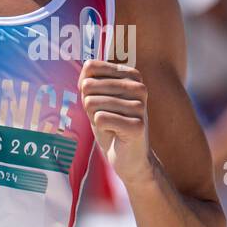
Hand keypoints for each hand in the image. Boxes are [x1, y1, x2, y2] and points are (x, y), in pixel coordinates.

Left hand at [79, 59, 152, 183]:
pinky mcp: (137, 125)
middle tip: (106, 118)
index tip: (101, 102)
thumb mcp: (96, 98)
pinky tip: (115, 134)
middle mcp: (139, 87)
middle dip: (90, 106)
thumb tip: (86, 76)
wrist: (129, 158)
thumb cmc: (111, 125)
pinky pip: (99, 118)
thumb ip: (88, 81)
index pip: (91, 68)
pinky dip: (100, 128)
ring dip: (95, 118)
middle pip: (88, 86)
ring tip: (111, 126)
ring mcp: (140, 105)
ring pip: (92, 103)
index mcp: (131, 75)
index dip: (86, 89)